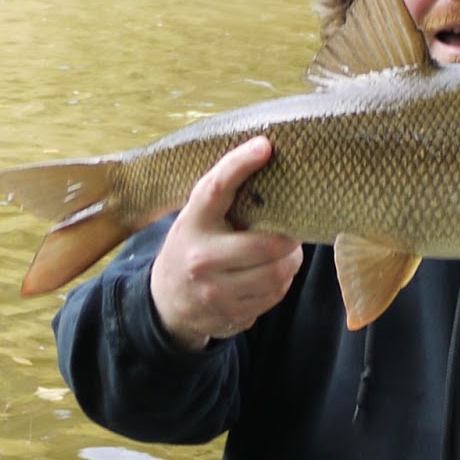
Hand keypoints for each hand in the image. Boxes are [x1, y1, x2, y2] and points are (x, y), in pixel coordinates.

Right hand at [149, 137, 303, 350]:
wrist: (167, 302)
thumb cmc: (194, 248)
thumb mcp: (198, 221)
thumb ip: (225, 201)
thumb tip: (269, 157)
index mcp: (193, 223)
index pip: (216, 188)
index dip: (240, 164)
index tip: (265, 146)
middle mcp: (201, 257)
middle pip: (268, 245)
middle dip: (290, 239)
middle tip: (292, 233)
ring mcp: (214, 290)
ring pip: (277, 274)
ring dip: (290, 262)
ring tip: (284, 254)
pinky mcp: (230, 314)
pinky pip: (274, 296)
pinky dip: (281, 283)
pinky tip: (270, 275)